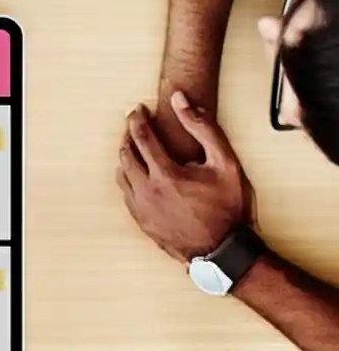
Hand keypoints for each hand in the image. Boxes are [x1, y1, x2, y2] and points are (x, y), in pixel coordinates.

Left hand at [117, 92, 255, 261]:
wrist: (223, 250)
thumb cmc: (228, 207)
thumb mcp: (225, 163)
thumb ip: (203, 128)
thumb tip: (180, 100)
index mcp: (165, 175)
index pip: (141, 137)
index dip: (137, 120)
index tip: (137, 109)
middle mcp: (146, 191)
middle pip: (125, 154)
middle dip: (128, 135)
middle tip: (133, 124)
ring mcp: (141, 208)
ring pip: (121, 174)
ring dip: (125, 156)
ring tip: (133, 145)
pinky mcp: (141, 221)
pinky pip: (125, 193)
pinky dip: (127, 177)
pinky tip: (136, 173)